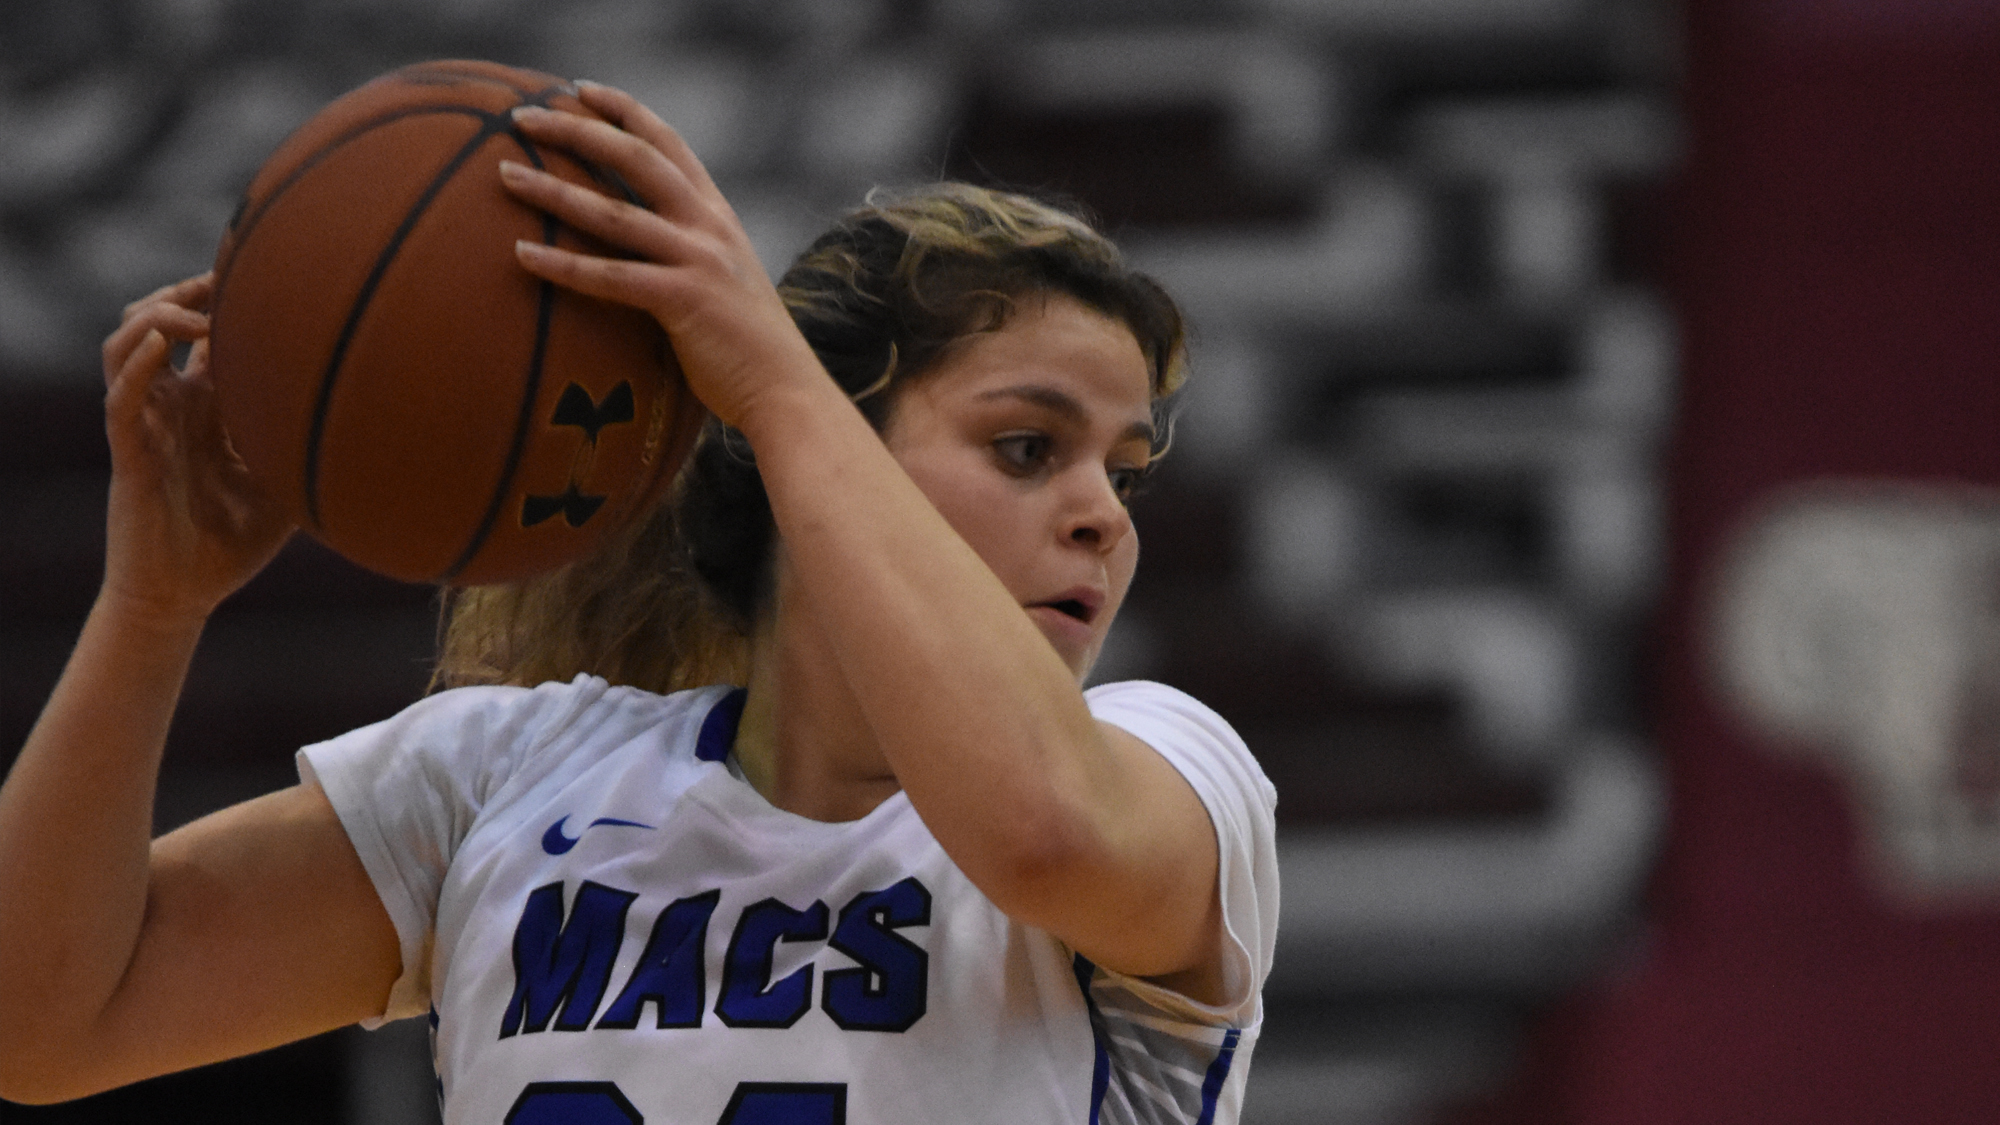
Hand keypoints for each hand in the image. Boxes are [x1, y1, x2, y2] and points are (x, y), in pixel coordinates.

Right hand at [98, 273, 293, 628]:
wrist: (185, 595)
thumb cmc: (234, 540)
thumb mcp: (291, 482)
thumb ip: (318, 451)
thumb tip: (394, 431)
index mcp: (206, 404)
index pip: (204, 330)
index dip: (222, 295)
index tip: (267, 272)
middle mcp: (172, 403)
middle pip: (157, 318)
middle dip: (187, 289)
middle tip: (227, 276)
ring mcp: (146, 424)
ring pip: (125, 343)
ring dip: (157, 315)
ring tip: (198, 311)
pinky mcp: (129, 454)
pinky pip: (121, 399)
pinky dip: (137, 365)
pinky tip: (161, 344)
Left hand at [499, 82, 830, 431]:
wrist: (787, 392)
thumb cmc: (748, 350)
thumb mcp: (725, 281)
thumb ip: (689, 254)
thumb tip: (639, 251)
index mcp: (718, 216)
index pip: (668, 143)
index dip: (624, 110)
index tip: (580, 89)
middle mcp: (710, 225)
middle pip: (636, 156)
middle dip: (577, 129)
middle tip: (524, 116)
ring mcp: (700, 259)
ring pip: (614, 211)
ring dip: (554, 189)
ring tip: (506, 174)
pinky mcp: (685, 299)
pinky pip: (612, 276)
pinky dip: (564, 265)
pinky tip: (522, 255)